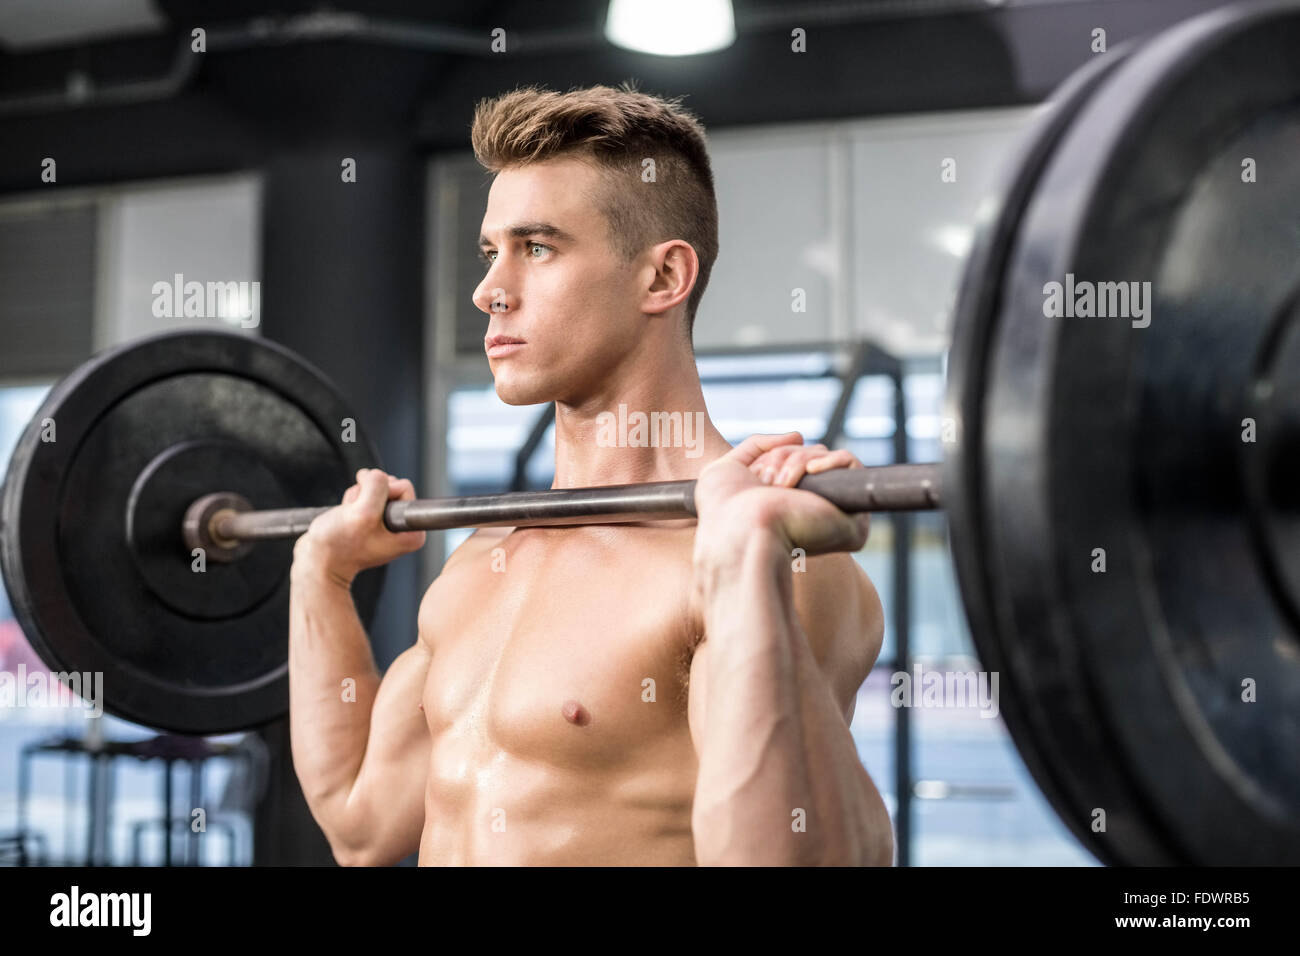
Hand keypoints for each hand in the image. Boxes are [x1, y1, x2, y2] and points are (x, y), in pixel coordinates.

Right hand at [294, 468, 425, 584]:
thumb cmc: (339, 545)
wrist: (317, 562)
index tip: (368, 513)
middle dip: (368, 493)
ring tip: (348, 516)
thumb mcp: (364, 513)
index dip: (381, 492)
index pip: (404, 487)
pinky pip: (366, 495)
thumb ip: (377, 487)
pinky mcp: (373, 519)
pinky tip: (345, 515)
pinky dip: (352, 499)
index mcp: (413, 532)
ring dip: (358, 496)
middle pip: (390, 486)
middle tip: (355, 515)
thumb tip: (376, 475)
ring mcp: (388, 523)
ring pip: (376, 488)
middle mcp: (404, 528)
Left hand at [694, 432, 870, 559]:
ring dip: (797, 462)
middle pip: (807, 455)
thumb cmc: (726, 509)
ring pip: (823, 456)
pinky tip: (811, 473)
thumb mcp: (729, 468)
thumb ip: (758, 445)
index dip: (774, 457)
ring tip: (780, 486)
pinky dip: (830, 460)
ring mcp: (832, 514)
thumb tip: (799, 436)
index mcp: (784, 506)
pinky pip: (850, 463)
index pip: (790, 460)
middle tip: (766, 483)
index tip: (756, 474)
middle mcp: (809, 511)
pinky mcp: (852, 516)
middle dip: (783, 458)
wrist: (739, 532)